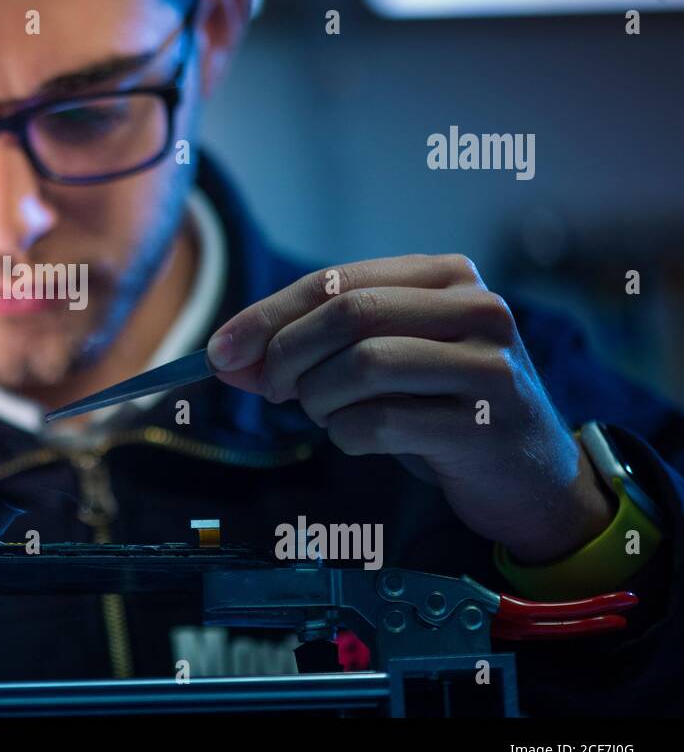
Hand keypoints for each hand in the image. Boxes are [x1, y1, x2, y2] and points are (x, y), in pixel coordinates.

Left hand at [207, 254, 612, 562]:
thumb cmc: (442, 407)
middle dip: (286, 353)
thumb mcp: (381, 364)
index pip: (335, 280)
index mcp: (445, 275)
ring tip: (324, 413)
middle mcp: (476, 307)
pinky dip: (349, 434)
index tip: (221, 351)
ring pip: (364, 363)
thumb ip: (309, 350)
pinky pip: (383, 422)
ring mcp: (487, 364)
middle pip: (348, 313)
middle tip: (268, 389)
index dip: (267, 314)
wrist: (530, 476)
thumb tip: (227, 358)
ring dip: (319, 397)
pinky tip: (360, 437)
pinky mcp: (485, 422)